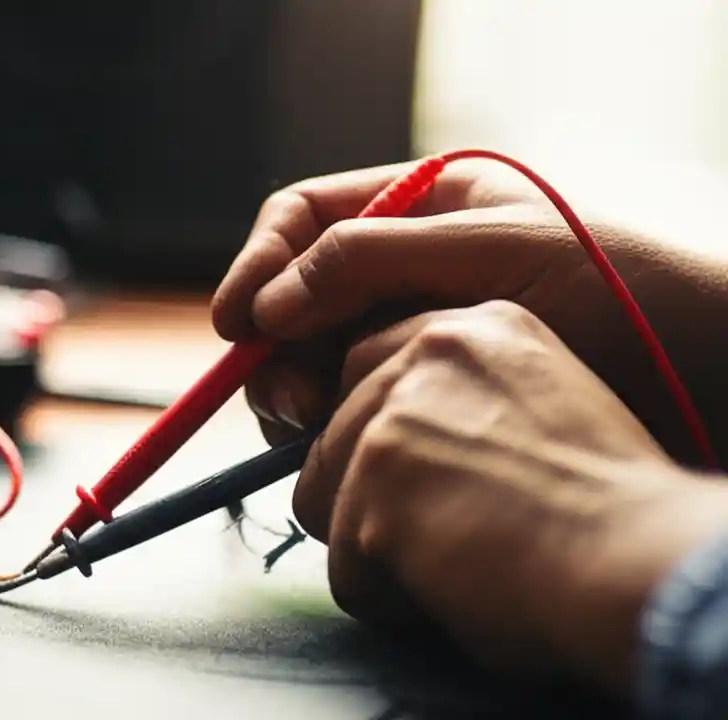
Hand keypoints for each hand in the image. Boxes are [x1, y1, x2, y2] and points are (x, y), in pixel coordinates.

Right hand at [212, 159, 727, 462]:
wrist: (702, 372)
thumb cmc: (619, 290)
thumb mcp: (497, 251)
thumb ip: (374, 260)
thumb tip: (266, 305)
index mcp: (421, 206)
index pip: (304, 219)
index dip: (256, 265)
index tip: (235, 325)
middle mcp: (404, 267)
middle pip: (294, 295)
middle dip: (274, 346)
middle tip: (291, 403)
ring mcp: (410, 330)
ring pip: (312, 355)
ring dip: (294, 391)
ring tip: (317, 425)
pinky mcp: (422, 391)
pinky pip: (347, 402)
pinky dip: (330, 424)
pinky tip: (344, 444)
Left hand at [297, 300, 727, 692]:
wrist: (640, 558)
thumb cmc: (607, 506)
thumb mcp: (539, 403)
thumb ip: (458, 400)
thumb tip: (379, 442)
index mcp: (475, 326)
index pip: (364, 370)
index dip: (381, 440)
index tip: (419, 480)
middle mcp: (424, 353)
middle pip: (331, 434)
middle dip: (367, 495)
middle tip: (447, 530)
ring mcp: (392, 418)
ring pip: (323, 502)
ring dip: (377, 550)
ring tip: (459, 558)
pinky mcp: (374, 486)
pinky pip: (343, 571)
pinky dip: (388, 600)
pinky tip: (454, 587)